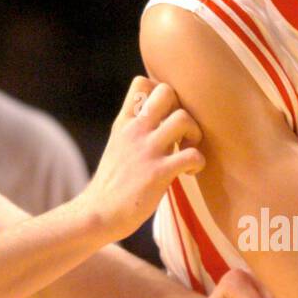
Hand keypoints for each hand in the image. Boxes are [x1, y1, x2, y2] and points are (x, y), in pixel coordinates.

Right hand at [82, 77, 204, 239]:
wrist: (98, 214)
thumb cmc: (113, 185)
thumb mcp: (118, 146)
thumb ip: (135, 131)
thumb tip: (159, 121)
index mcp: (124, 123)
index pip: (142, 82)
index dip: (162, 93)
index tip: (167, 115)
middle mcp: (135, 131)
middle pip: (167, 91)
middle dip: (183, 108)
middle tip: (183, 133)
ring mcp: (147, 151)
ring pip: (184, 118)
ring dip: (195, 134)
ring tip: (188, 152)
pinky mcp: (158, 173)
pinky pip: (192, 155)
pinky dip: (198, 163)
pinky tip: (188, 173)